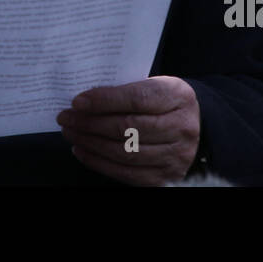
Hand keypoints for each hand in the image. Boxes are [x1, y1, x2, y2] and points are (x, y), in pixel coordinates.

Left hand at [57, 76, 199, 184]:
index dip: (104, 101)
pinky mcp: (166, 177)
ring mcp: (175, 155)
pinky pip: (127, 173)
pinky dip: (100, 163)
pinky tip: (83, 150)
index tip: (77, 101)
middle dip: (91, 123)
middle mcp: (181, 127)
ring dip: (91, 143)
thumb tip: (84, 101)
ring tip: (71, 133)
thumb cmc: (165, 102)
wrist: (197, 126)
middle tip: (66, 118)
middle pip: (128, 128)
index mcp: (178, 96)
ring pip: (125, 152)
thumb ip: (126, 90)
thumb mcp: (155, 85)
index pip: (136, 99)